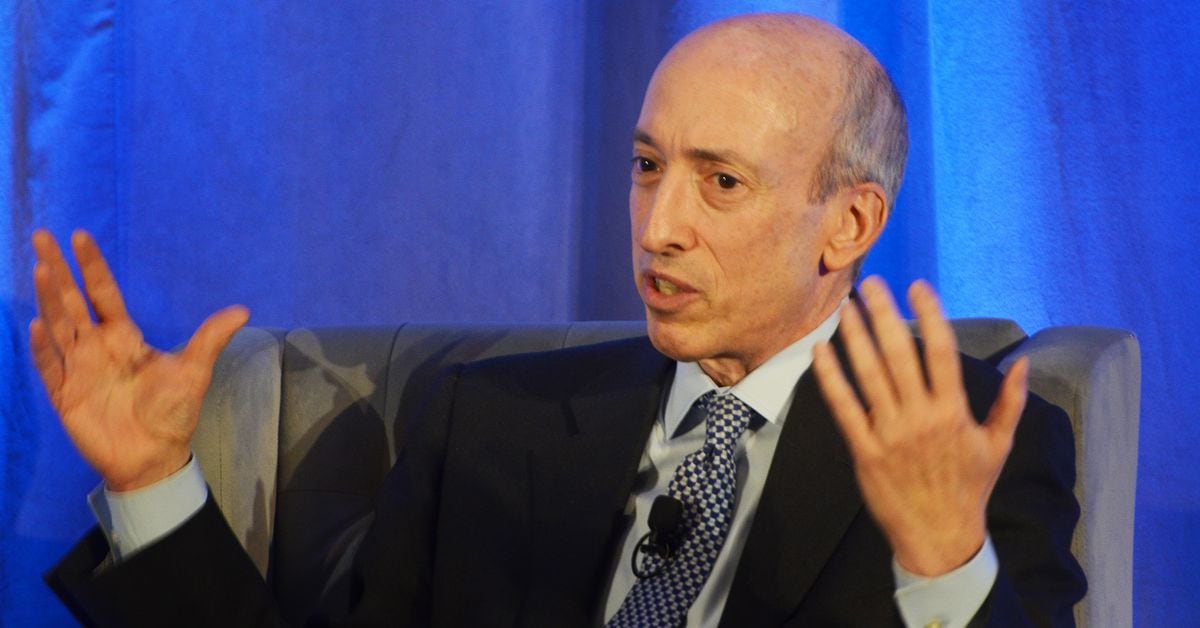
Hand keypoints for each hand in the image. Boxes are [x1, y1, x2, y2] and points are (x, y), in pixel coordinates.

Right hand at [29, 229, 248, 491]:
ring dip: (48, 299)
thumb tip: (244, 310)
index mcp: (124, 337)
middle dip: (58, 270)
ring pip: (58, 327)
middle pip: (72, 301)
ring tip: (41, 269)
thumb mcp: (195, 372)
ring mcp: (78, 369)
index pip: (103, 293)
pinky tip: (39, 324)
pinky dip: (44, 348)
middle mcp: (96, 347)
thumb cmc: (172, 413)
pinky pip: (51, 367)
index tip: (80, 236)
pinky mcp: (65, 395)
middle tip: (42, 236)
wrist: (155, 457)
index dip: (92, 266)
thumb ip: (211, 339)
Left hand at [811, 276, 1028, 575]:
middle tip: (871, 284)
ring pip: (869, 375)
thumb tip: (1024, 362)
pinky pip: (844, 408)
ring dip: (855, 337)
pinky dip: (830, 378)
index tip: (917, 287)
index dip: (929, 314)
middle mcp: (921, 417)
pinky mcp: (865, 451)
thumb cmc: (969, 489)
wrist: (940, 537)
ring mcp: (890, 433)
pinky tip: (821, 351)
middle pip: (899, 354)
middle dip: (884, 314)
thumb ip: (1010, 402)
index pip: (940, 350)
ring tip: (845, 307)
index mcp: (954, 411)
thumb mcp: (998, 445)